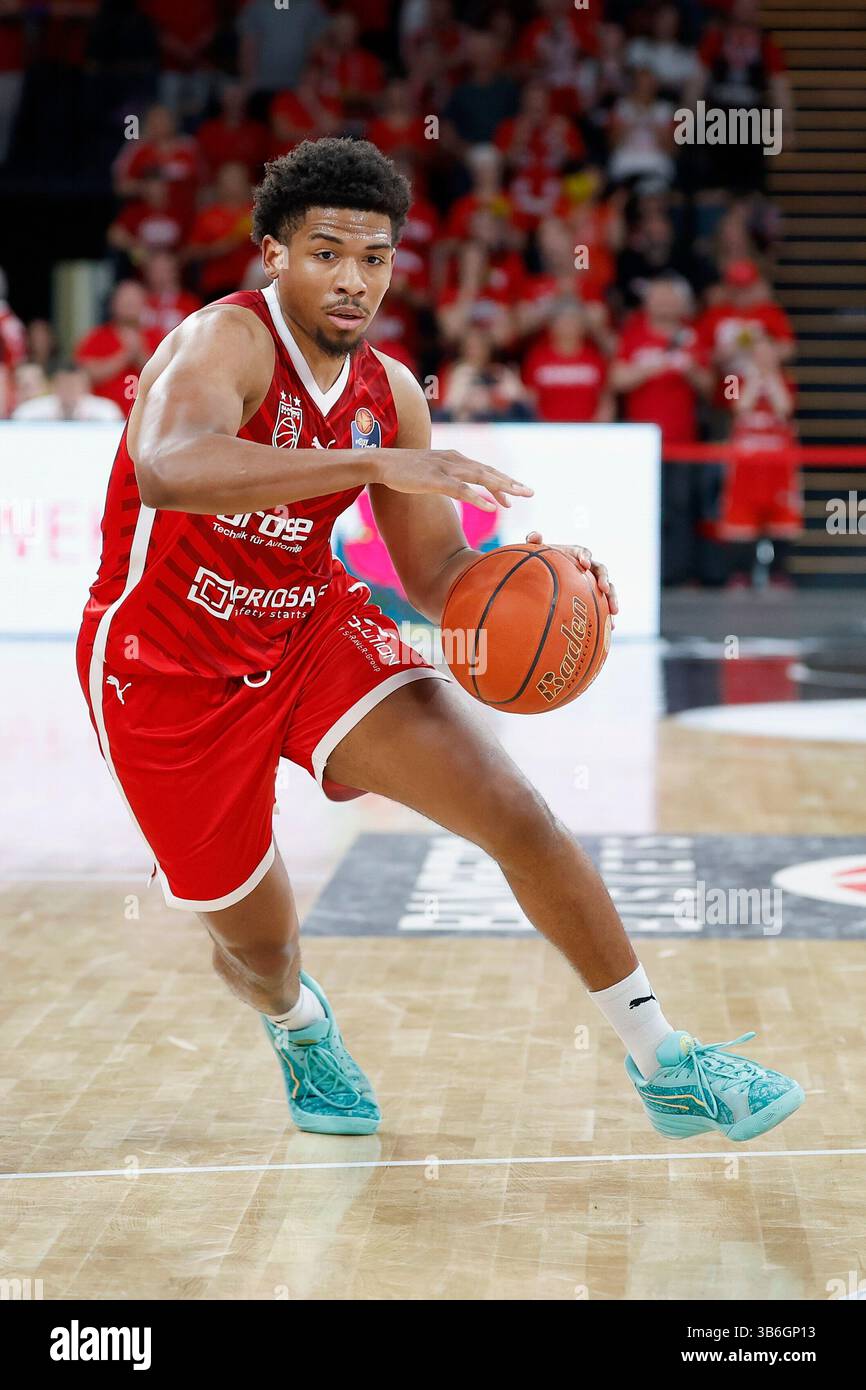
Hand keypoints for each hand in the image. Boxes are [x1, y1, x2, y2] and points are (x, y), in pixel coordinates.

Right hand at [377, 449, 533, 511]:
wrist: (381, 462)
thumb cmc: (404, 469)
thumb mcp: (430, 471)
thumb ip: (446, 476)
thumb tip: (456, 487)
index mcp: (455, 459)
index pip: (485, 470)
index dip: (502, 481)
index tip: (517, 493)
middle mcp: (455, 460)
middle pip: (489, 472)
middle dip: (511, 483)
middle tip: (531, 493)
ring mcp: (446, 469)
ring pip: (480, 478)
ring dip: (501, 488)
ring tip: (518, 498)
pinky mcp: (435, 480)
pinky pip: (462, 490)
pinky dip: (479, 498)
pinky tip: (493, 508)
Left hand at [525, 531, 617, 625]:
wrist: (548, 577)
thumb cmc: (544, 563)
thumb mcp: (538, 553)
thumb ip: (534, 542)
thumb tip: (534, 536)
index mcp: (576, 554)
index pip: (583, 552)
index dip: (585, 556)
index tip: (584, 564)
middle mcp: (589, 568)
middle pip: (601, 570)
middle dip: (605, 579)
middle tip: (604, 588)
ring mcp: (594, 583)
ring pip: (608, 589)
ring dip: (612, 598)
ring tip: (614, 612)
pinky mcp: (596, 597)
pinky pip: (605, 605)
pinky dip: (609, 616)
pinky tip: (611, 628)